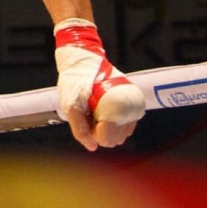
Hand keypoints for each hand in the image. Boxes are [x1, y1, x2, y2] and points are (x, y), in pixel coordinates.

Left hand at [54, 18, 144, 150]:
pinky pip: (128, 125)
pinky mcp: (135, 102)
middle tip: (89, 112)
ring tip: (96, 109)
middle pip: (116, 139)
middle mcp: (129, 107)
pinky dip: (116, 123)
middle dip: (100, 130)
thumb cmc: (75, 81)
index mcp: (114, 108)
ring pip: (123, 134)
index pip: (106, 139)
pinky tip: (104, 110)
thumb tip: (92, 147)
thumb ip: (80, 129)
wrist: (83, 60)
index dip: (93, 133)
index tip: (85, 117)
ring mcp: (134, 105)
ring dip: (109, 127)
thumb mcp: (71, 106)